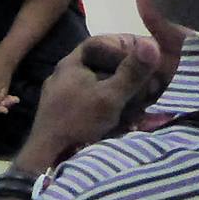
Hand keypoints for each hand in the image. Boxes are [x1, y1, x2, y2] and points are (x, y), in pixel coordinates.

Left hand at [17, 0, 186, 170]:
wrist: (46, 156)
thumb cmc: (77, 120)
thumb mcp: (108, 96)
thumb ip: (131, 72)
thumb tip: (152, 44)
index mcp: (74, 62)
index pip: (104, 44)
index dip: (128, 47)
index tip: (150, 56)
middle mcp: (69, 74)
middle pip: (106, 66)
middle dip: (130, 75)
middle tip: (151, 86)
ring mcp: (68, 94)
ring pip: (104, 86)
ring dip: (125, 94)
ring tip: (142, 105)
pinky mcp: (70, 113)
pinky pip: (97, 103)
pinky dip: (114, 109)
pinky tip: (127, 120)